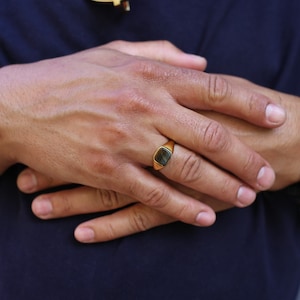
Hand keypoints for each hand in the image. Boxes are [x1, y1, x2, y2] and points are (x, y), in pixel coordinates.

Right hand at [17, 75, 299, 241]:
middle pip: (209, 134)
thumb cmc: (68, 78)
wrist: (20, 106)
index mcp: (149, 78)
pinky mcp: (106, 170)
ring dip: (222, 186)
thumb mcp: (115, 55)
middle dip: (244, 156)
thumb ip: (162, 55)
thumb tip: (201, 63)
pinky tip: (205, 216)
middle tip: (266, 172)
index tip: (274, 117)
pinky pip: (154, 193)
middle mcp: (143, 108)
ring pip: (187, 168)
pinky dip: (183, 207)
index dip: (249, 104)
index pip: (213, 89)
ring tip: (247, 196)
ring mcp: (125, 141)